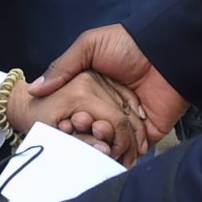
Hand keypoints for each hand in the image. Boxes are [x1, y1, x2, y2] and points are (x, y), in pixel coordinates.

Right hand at [33, 25, 187, 146]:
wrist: (168, 53)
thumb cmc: (129, 44)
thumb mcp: (90, 45)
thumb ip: (62, 67)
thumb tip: (34, 90)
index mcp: (93, 89)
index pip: (75, 112)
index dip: (69, 120)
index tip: (64, 123)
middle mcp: (109, 107)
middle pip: (91, 131)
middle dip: (86, 136)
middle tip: (85, 129)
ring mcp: (128, 122)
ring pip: (110, 145)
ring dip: (104, 148)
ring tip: (101, 142)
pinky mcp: (146, 134)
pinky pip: (132, 152)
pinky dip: (124, 157)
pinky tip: (114, 156)